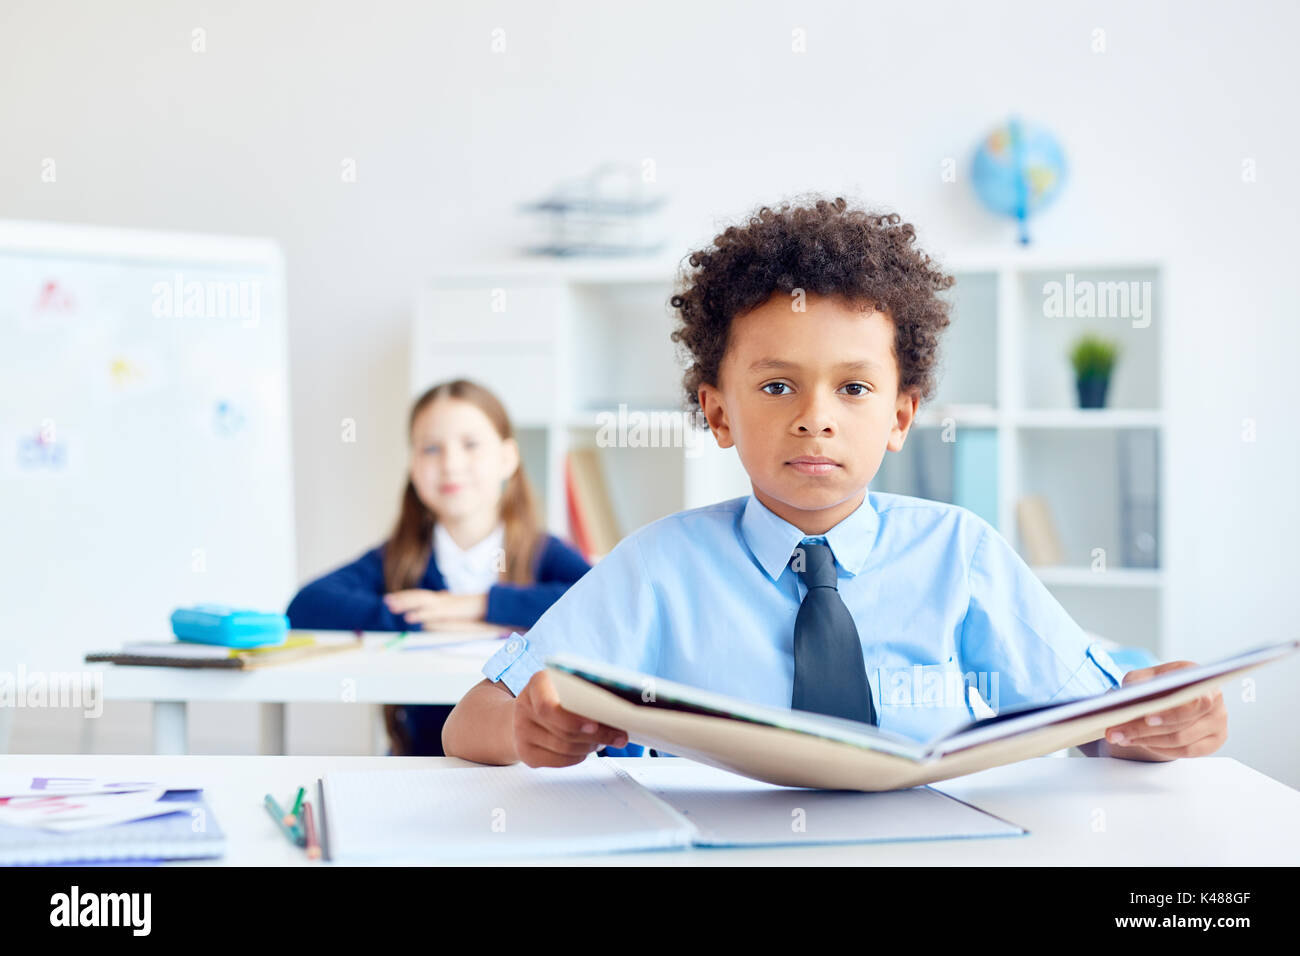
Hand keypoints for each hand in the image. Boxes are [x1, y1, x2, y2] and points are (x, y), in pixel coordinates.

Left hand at [382, 589, 486, 627]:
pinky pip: (431, 612)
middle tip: (386, 600)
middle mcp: (443, 599)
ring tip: (390, 606)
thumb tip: (429, 622)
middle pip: (418, 596)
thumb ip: (446, 614)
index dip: (407, 596)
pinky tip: (408, 618)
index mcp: (444, 600)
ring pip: (421, 601)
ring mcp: (446, 604)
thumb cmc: (480, 611)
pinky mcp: (451, 611)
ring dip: (405, 603)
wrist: (494, 605)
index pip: (421, 596)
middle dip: (401, 598)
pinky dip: (419, 614)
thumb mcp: (460, 613)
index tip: (393, 598)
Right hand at [513, 670, 628, 766]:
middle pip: (563, 731)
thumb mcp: (568, 685)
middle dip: (597, 735)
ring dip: (590, 746)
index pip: (548, 707)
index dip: (573, 719)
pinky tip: (587, 748)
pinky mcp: (526, 753)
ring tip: (603, 740)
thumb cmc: (557, 696)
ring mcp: (522, 732)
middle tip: (618, 736)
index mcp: (537, 684)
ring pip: (565, 748)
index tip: (596, 724)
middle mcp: (524, 707)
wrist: (527, 712)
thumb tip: (618, 714)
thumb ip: (587, 694)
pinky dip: (579, 756)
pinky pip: (559, 761)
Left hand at [1099, 660, 1227, 760]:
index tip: (1146, 718)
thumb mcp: (1143, 677)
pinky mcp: (1215, 740)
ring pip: (1182, 740)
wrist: (1171, 696)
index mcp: (1199, 677)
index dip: (1171, 712)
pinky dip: (1162, 749)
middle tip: (1116, 733)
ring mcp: (1218, 722)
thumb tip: (1126, 701)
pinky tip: (1143, 743)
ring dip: (1148, 741)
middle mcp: (1215, 699)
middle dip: (1145, 730)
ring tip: (1122, 738)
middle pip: (1182, 723)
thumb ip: (1136, 683)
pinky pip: (1187, 752)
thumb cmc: (1157, 685)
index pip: (1192, 700)